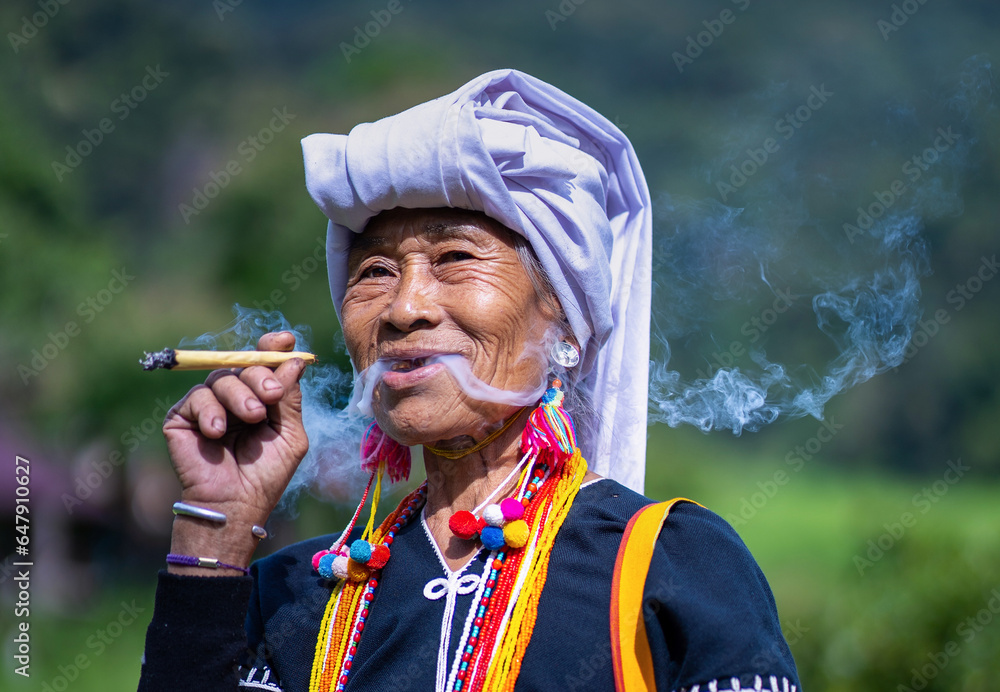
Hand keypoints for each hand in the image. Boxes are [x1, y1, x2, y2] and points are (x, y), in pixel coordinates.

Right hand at [162, 331, 308, 572]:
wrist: (235, 506)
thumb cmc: (265, 475)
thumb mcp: (290, 435)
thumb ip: (291, 399)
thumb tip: (295, 360)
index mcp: (261, 397)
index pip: (265, 362)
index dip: (272, 346)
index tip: (283, 339)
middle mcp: (234, 396)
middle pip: (245, 363)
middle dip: (261, 374)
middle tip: (271, 395)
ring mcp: (207, 405)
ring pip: (222, 377)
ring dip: (239, 395)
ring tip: (251, 419)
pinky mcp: (182, 417)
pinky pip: (196, 397)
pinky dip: (210, 411)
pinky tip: (218, 432)